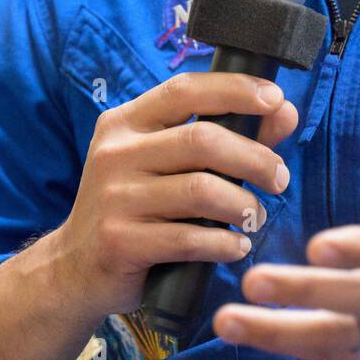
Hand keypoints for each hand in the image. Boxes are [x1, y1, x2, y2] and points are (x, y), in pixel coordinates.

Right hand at [56, 71, 298, 321]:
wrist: (75, 269)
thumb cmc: (136, 208)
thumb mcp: (169, 165)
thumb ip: (228, 136)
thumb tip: (284, 111)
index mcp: (126, 122)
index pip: (185, 89)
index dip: (235, 89)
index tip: (275, 98)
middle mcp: (115, 152)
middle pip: (203, 140)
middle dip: (255, 158)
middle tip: (279, 178)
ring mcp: (114, 197)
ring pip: (201, 191)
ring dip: (244, 205)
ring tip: (256, 217)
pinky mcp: (120, 241)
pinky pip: (190, 239)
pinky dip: (225, 244)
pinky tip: (236, 246)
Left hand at [214, 81, 359, 359]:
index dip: (358, 250)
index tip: (318, 247)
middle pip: (352, 298)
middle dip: (304, 292)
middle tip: (254, 281)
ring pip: (331, 336)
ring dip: (279, 329)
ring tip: (229, 319)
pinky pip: (324, 354)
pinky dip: (283, 345)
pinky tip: (239, 331)